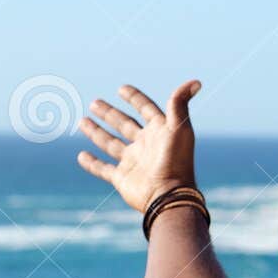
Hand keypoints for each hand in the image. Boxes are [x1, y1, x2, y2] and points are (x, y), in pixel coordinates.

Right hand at [76, 80, 202, 212]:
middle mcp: (146, 145)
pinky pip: (103, 169)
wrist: (168, 195)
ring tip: (83, 121)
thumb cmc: (176, 160)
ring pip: (111, 144)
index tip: (122, 88)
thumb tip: (196, 81)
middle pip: (125, 125)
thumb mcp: (179, 128)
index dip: (135, 98)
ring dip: (97, 133)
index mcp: (159, 132)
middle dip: (110, 114)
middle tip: (94, 102)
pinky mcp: (122, 178)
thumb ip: (179, 103)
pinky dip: (92, 163)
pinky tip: (81, 155)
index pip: (146, 110)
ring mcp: (133, 162)